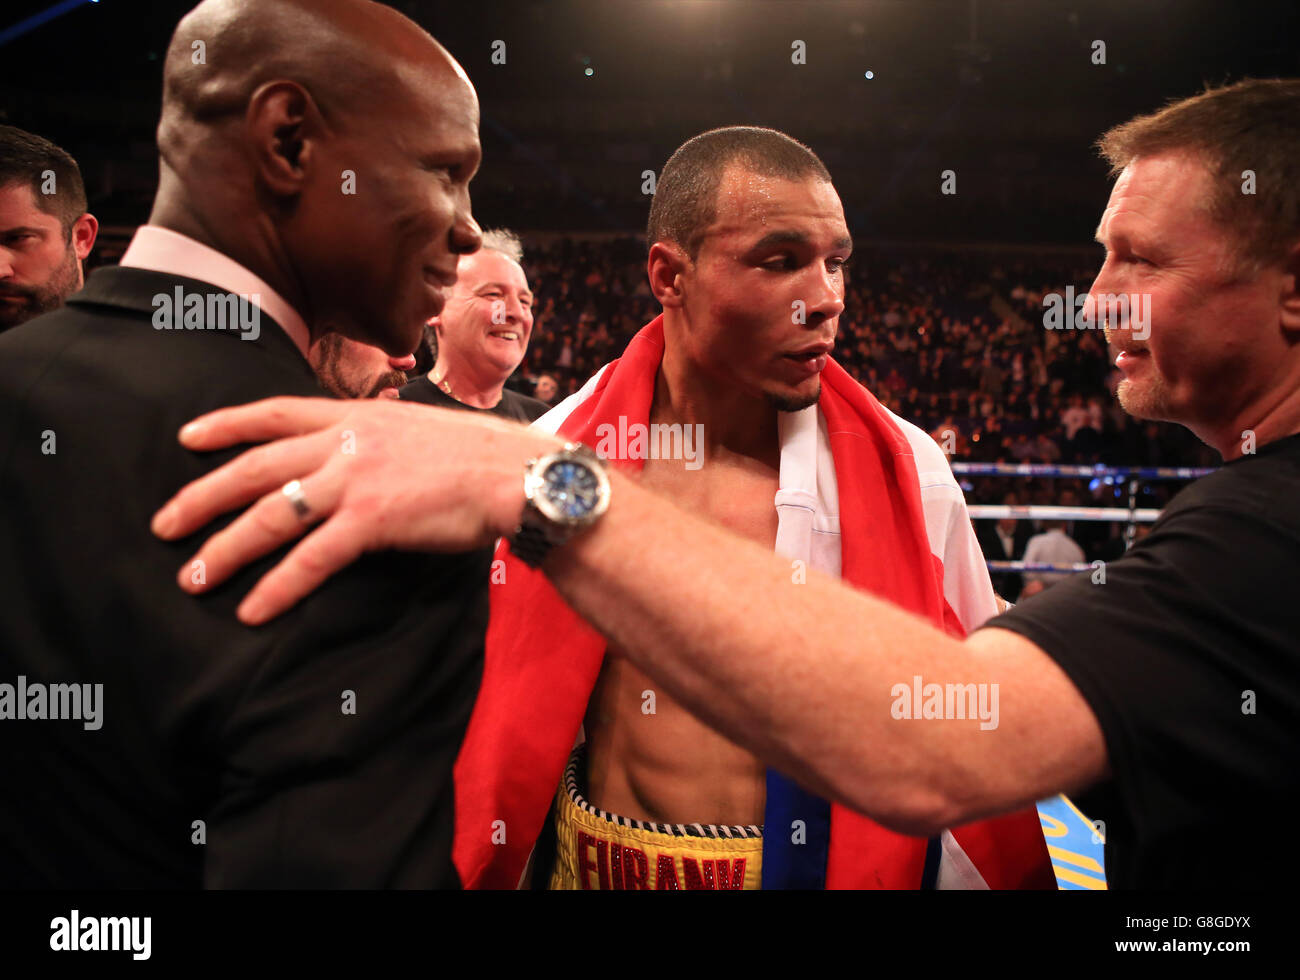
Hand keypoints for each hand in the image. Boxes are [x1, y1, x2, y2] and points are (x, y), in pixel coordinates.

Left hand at [151, 396, 559, 623]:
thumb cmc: (479, 456)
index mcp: (355, 417)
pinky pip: (311, 558)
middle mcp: (345, 442)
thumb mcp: (417, 429)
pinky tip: (253, 610)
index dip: (226, 424)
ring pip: (270, 514)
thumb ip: (377, 439)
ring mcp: (355, 479)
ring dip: (225, 548)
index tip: (188, 437)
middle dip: (203, 495)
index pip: (274, 413)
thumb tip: (360, 456)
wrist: (515, 472)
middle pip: (255, 467)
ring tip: (193, 577)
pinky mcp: (372, 519)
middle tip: (164, 524)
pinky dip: (279, 586)